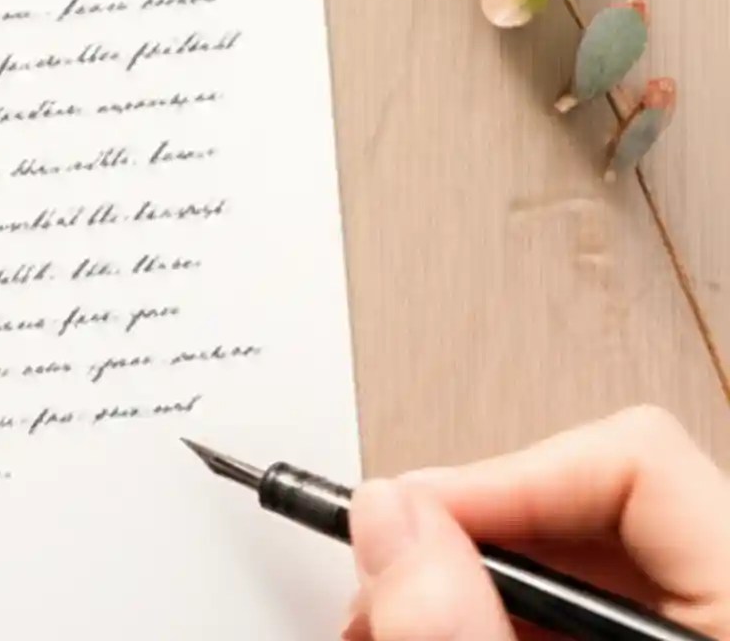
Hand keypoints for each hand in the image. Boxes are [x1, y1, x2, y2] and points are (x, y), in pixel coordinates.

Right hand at [343, 405, 729, 639]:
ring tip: (395, 605)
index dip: (504, 477)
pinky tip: (438, 622)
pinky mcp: (639, 640)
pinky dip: (486, 600)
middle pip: (589, 492)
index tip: (411, 516)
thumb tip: (391, 518)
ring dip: (460, 563)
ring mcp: (691, 622)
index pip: (636, 462)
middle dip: (466, 526)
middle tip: (388, 570)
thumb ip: (469, 631)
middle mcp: (725, 604)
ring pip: (569, 540)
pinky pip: (568, 591)